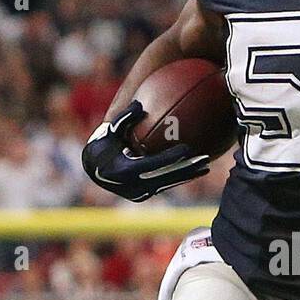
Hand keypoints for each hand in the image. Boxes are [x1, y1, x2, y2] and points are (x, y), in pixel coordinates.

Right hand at [82, 101, 209, 202]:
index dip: (171, 158)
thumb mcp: (109, 131)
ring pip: (168, 184)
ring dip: (188, 176)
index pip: (153, 164)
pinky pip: (165, 185)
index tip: (187, 149)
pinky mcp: (144, 195)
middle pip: (167, 177)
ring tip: (206, 167)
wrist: (94, 170)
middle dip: (188, 170)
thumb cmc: (101, 145)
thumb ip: (123, 118)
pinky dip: (179, 178)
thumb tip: (140, 104)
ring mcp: (139, 193)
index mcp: (125, 170)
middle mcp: (134, 185)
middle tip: (206, 161)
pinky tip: (194, 170)